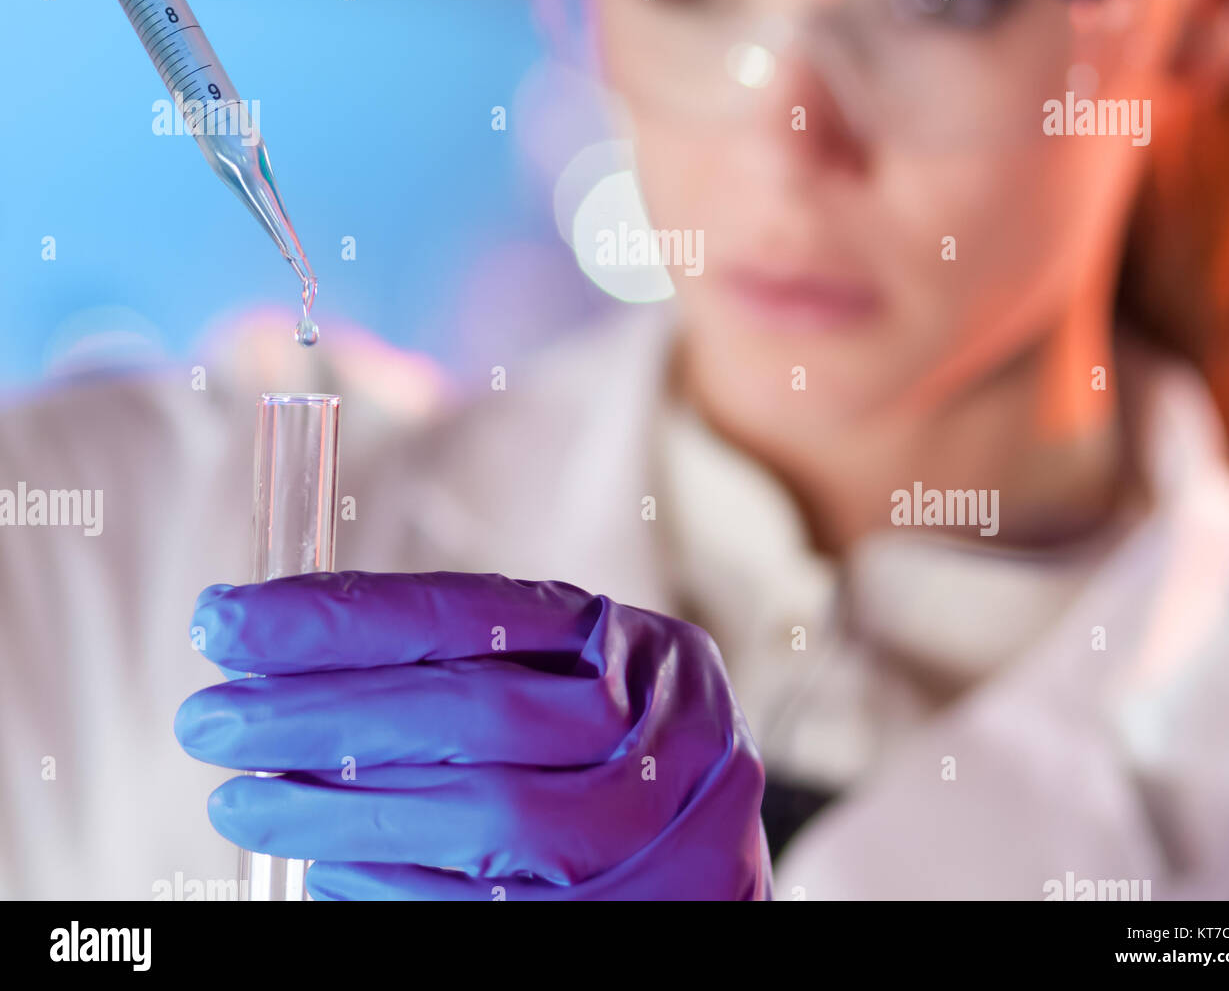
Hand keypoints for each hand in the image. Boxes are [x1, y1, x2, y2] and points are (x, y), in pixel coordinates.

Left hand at [175, 571, 769, 899]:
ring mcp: (655, 834)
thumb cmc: (623, 752)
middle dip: (323, 711)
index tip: (232, 620)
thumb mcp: (576, 679)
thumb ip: (474, 662)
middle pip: (476, 712)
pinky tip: (322, 866)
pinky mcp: (625, 919)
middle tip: (209, 718)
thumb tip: (293, 655)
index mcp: (641, 647)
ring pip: (485, 817)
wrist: (715, 858)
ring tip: (239, 799)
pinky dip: (393, 884)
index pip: (476, 613)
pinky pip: (491, 906)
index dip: (344, 616)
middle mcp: (663, 731)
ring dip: (340, 810)